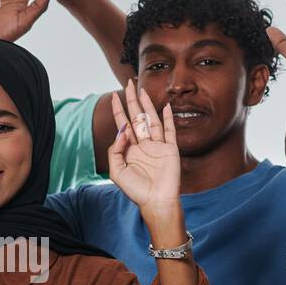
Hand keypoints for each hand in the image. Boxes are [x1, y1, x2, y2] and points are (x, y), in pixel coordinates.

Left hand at [108, 80, 180, 215]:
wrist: (156, 201)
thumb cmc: (135, 190)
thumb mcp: (116, 171)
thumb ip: (115, 149)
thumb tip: (123, 130)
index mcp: (130, 149)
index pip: (123, 124)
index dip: (118, 109)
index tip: (115, 95)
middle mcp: (143, 145)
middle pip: (137, 117)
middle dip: (132, 100)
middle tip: (129, 83)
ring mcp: (157, 146)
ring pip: (152, 120)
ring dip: (147, 105)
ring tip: (142, 90)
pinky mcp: (170, 149)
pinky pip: (170, 131)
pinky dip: (168, 118)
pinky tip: (165, 107)